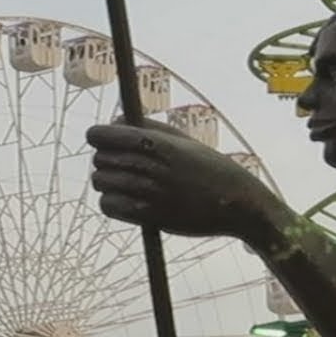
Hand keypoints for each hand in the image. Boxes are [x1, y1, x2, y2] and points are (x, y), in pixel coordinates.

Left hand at [85, 120, 280, 242]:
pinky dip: (113, 203)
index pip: (101, 135)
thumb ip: (148, 128)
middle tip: (125, 165)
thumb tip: (114, 121)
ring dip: (109, 183)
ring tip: (129, 184)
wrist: (237, 203)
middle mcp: (149, 165)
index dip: (98, 136)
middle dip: (107, 160)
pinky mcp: (146, 215)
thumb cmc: (211, 168)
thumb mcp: (183, 140)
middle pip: (99, 159)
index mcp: (156, 143)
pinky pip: (107, 205)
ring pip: (100, 182)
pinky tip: (129, 201)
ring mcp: (146, 192)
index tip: (103, 140)